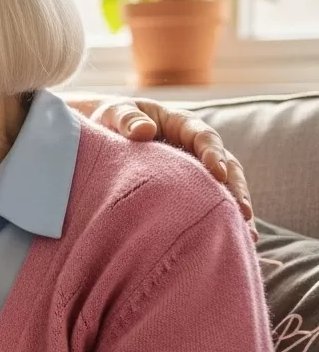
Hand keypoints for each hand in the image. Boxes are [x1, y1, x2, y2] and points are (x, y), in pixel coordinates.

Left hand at [87, 96, 254, 237]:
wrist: (105, 131)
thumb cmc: (111, 119)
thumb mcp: (114, 112)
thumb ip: (127, 119)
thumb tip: (144, 130)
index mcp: (181, 124)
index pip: (205, 137)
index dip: (214, 153)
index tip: (218, 172)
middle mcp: (196, 146)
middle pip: (226, 164)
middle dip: (235, 187)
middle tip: (243, 211)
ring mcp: (196, 167)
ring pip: (224, 186)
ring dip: (235, 207)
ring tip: (246, 232)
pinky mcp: (190, 186)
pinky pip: (210, 200)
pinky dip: (222, 217)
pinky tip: (236, 239)